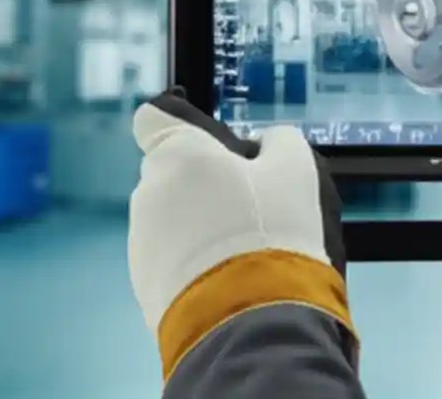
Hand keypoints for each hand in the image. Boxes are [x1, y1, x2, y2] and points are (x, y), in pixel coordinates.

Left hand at [130, 89, 352, 377]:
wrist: (249, 323)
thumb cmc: (273, 233)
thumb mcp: (299, 170)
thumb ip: (281, 142)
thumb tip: (268, 144)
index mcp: (177, 153)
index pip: (156, 118)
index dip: (183, 125)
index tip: (213, 146)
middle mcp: (148, 192)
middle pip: (174, 173)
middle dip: (206, 183)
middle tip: (252, 206)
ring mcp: (142, 243)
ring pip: (172, 220)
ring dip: (201, 226)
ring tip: (246, 252)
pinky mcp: (146, 286)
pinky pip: (172, 260)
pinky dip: (196, 263)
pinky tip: (231, 279)